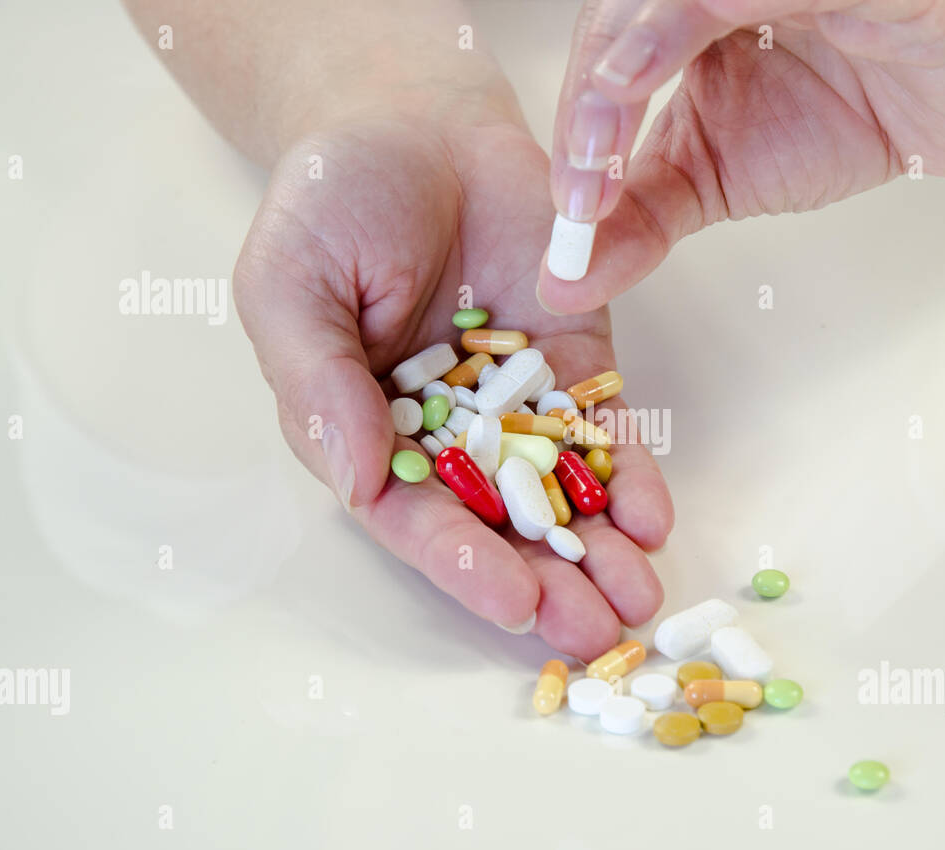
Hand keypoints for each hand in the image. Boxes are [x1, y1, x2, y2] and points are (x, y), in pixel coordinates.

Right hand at [234, 109, 672, 658]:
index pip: (414, 515)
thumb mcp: (291, 284)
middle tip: (595, 633)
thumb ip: (319, 382)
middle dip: (547, 582)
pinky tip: (653, 518)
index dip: (459, 562)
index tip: (510, 603)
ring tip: (641, 599)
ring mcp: (516, 401)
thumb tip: (356, 480)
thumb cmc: (330, 200)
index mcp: (366, 432)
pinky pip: (604, 426)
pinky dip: (629, 473)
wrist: (412, 120)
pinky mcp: (573, 360)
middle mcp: (445, 434)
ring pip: (560, 492)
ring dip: (600, 551)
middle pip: (498, 524)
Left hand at [538, 0, 944, 312]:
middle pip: (622, 12)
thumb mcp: (719, 179)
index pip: (601, 52)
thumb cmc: (849, 116)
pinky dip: (720, 13)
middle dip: (590, 100)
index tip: (571, 209)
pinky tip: (683, 51)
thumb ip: (641, 219)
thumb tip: (563, 281)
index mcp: (679, 17)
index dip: (576, 123)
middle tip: (583, 182)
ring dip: (634, 53)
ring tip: (608, 130)